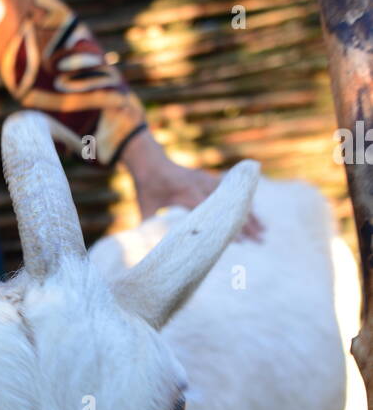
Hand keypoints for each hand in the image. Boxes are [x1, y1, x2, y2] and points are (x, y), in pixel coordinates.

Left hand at [121, 130, 263, 241]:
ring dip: (249, 213)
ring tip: (264, 230)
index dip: (226, 226)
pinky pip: (232, 192)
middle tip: (261, 240)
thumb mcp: (144, 205)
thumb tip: (148, 248)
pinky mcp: (209, 179)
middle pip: (229, 205)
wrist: (150, 161)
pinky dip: (243, 203)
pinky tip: (255, 216)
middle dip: (246, 223)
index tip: (242, 241)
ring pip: (235, 198)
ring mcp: (207, 180)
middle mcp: (201, 184)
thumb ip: (147, 224)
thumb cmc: (147, 186)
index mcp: (186, 191)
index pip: (211, 212)